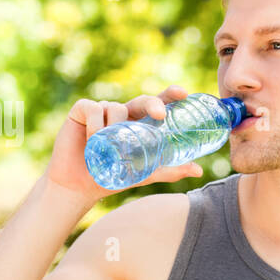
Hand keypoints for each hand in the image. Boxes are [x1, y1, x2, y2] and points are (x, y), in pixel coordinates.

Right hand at [47, 85, 203, 201]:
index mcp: (139, 123)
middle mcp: (123, 114)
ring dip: (116, 126)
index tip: (183, 93)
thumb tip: (199, 171)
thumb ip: (170, 170)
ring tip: (107, 146)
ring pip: (117, 108)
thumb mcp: (145, 173)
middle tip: (160, 115)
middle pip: (142, 100)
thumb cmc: (112, 176)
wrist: (79, 186)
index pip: (157, 104)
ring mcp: (102, 110)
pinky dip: (96, 124)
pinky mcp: (81, 110)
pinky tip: (92, 139)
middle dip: (153, 103)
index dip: (170, 95)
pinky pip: (94, 109)